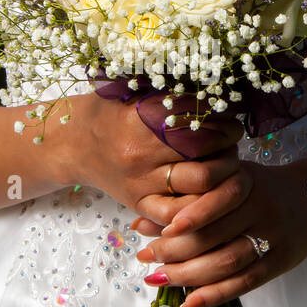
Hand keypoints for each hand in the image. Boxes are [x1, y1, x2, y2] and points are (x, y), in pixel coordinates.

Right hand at [55, 92, 244, 224]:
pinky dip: (197, 207)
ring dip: (223, 177)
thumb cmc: (108, 114)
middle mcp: (143, 154)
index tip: (232, 123)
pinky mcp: (137, 203)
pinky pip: (175, 214)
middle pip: (206, 156)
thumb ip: (171, 93)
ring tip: (226, 167)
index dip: (224, 124)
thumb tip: (217, 93)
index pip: (199, 123)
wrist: (73, 144)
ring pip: (199, 186)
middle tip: (233, 146)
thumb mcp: (136, 93)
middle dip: (229, 150)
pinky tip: (207, 195)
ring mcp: (141, 182)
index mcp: (142, 121)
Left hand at [130, 160, 306, 306]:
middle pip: (214, 235)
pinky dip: (214, 296)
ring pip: (227, 262)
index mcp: (246, 182)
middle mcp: (261, 208)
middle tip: (147, 258)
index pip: (211, 201)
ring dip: (188, 276)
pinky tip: (188, 303)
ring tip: (159, 279)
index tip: (153, 232)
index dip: (183, 218)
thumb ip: (189, 199)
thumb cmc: (261, 188)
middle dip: (175, 250)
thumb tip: (138, 223)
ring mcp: (274, 237)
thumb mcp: (230, 181)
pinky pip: (245, 283)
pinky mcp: (281, 262)